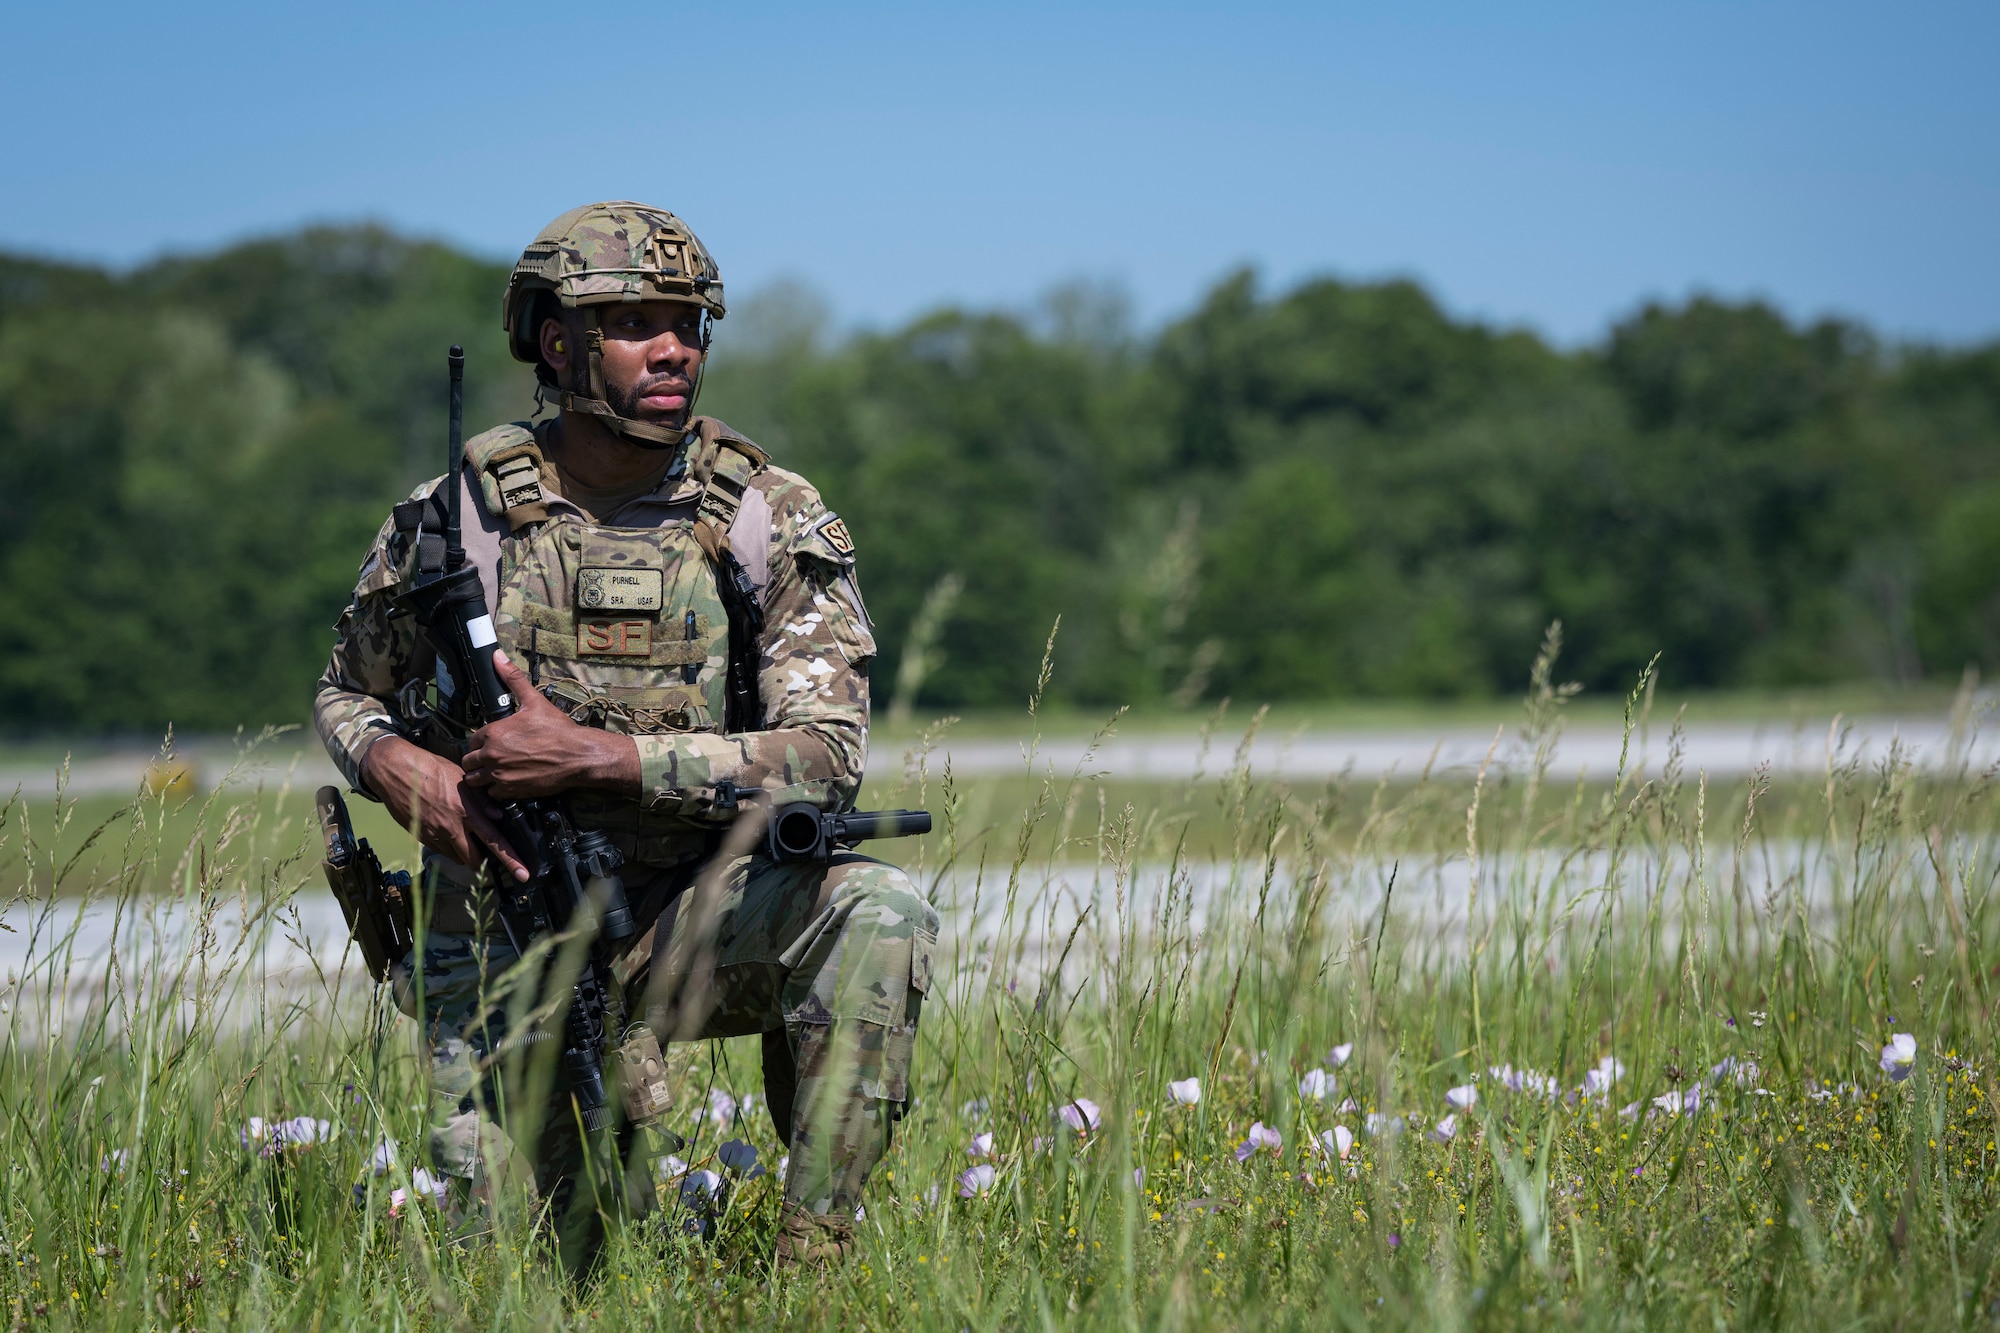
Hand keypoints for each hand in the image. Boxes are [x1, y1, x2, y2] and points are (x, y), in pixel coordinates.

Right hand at [360, 735, 530, 882]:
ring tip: (462, 834)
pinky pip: (440, 851)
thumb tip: (497, 816)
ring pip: (457, 857)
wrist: (396, 771)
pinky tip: (445, 828)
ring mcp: (434, 835)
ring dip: (464, 852)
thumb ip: (481, 801)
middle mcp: (452, 828)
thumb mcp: (462, 779)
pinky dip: (447, 845)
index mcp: (466, 812)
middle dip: (482, 860)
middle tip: (485, 852)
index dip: (511, 860)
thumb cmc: (431, 769)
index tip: (523, 874)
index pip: (494, 841)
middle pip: (474, 860)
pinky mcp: (421, 837)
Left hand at [459, 652, 640, 800]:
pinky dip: (497, 790)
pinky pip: (491, 794)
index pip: (472, 740)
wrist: (578, 755)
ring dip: (482, 776)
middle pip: (468, 762)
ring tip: (496, 771)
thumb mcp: (534, 701)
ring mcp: (500, 775)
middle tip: (492, 758)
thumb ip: (512, 678)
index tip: (491, 743)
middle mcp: (492, 755)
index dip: (481, 741)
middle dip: (478, 760)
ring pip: (475, 780)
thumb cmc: (557, 729)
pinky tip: (508, 781)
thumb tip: (497, 656)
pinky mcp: (510, 791)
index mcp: (493, 733)